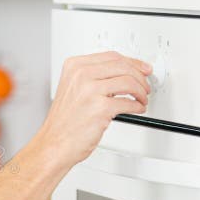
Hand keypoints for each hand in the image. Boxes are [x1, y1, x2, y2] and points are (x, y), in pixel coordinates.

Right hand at [37, 51, 151, 168]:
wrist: (54, 143)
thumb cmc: (64, 122)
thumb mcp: (74, 89)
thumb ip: (95, 78)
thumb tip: (124, 73)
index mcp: (74, 67)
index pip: (111, 56)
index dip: (133, 62)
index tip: (142, 68)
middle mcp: (80, 75)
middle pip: (123, 66)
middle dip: (140, 77)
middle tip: (145, 86)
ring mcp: (90, 90)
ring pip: (129, 82)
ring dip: (141, 92)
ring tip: (142, 99)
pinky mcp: (100, 108)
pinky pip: (129, 102)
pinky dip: (138, 106)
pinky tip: (137, 109)